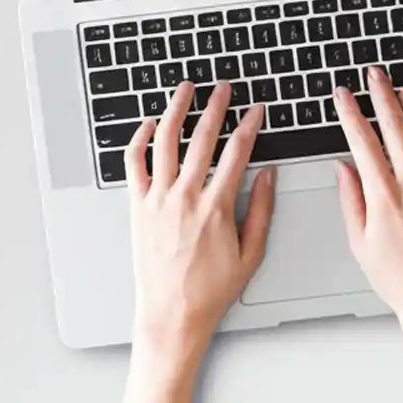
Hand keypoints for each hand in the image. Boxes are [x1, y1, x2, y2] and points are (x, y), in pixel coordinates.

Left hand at [124, 82, 275, 351]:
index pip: (238, 152)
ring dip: (176, 110)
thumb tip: (267, 176)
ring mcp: (157, 199)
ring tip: (185, 90)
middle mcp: (185, 197)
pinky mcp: (137, 206)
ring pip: (166, 141)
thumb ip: (262, 211)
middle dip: (216, 107)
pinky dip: (140, 139)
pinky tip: (149, 124)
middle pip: (203, 138)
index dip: (249, 126)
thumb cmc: (210, 291)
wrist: (171, 314)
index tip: (256, 111)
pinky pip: (135, 163)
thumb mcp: (251, 254)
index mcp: (216, 207)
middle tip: (223, 88)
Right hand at [333, 67, 402, 333]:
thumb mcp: (359, 242)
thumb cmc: (398, 279)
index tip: (343, 94)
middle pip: (394, 125)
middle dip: (380, 94)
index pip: (362, 140)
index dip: (350, 112)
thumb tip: (343, 167)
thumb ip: (350, 199)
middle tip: (373, 75)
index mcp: (383, 196)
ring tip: (402, 88)